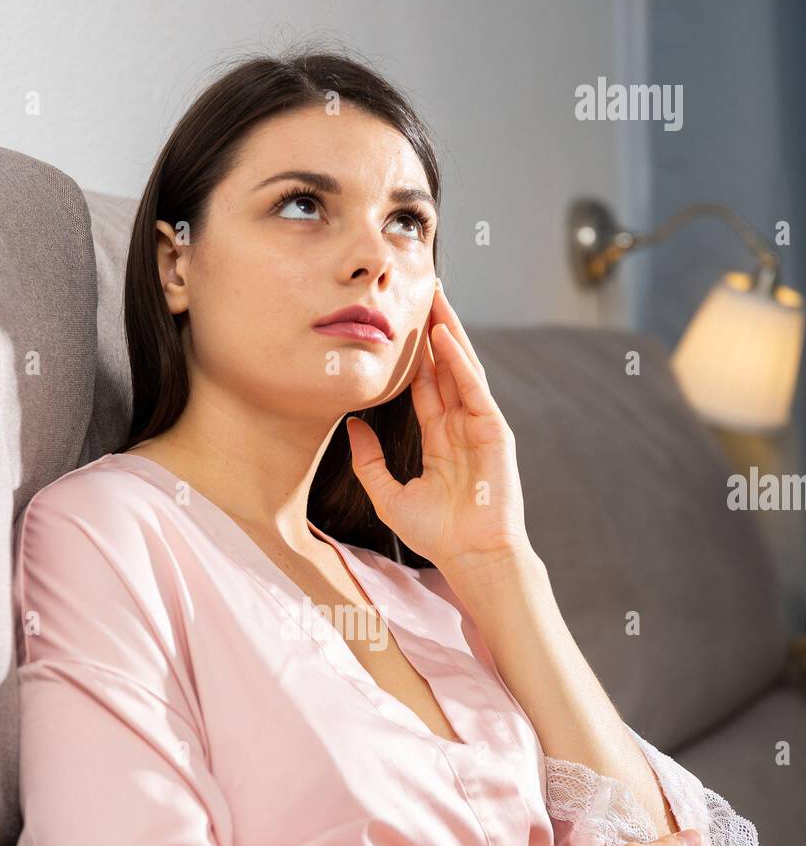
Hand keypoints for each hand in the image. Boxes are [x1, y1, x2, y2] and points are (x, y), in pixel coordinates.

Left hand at [344, 280, 531, 569]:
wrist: (471, 556)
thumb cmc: (437, 534)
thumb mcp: (388, 495)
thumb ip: (369, 461)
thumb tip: (351, 425)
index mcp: (440, 439)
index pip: (423, 385)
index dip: (411, 355)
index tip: (396, 323)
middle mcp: (461, 426)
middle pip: (444, 366)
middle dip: (432, 329)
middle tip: (418, 290)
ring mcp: (480, 425)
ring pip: (461, 367)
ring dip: (448, 331)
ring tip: (434, 295)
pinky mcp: (494, 431)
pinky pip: (473, 388)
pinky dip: (459, 361)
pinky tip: (444, 336)